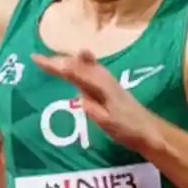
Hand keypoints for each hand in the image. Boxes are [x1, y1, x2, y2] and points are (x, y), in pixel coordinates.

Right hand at [31, 50, 161, 151]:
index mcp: (102, 87)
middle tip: (37, 58)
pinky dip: (79, 62)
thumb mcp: (110, 124)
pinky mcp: (109, 85)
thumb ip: (96, 111)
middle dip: (57, 61)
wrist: (149, 130)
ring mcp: (107, 80)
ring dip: (67, 60)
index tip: (37, 59)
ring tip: (51, 58)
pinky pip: (90, 69)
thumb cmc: (129, 129)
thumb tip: (80, 100)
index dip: (55, 66)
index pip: (74, 72)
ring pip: (83, 65)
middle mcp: (104, 79)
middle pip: (77, 65)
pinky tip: (80, 58)